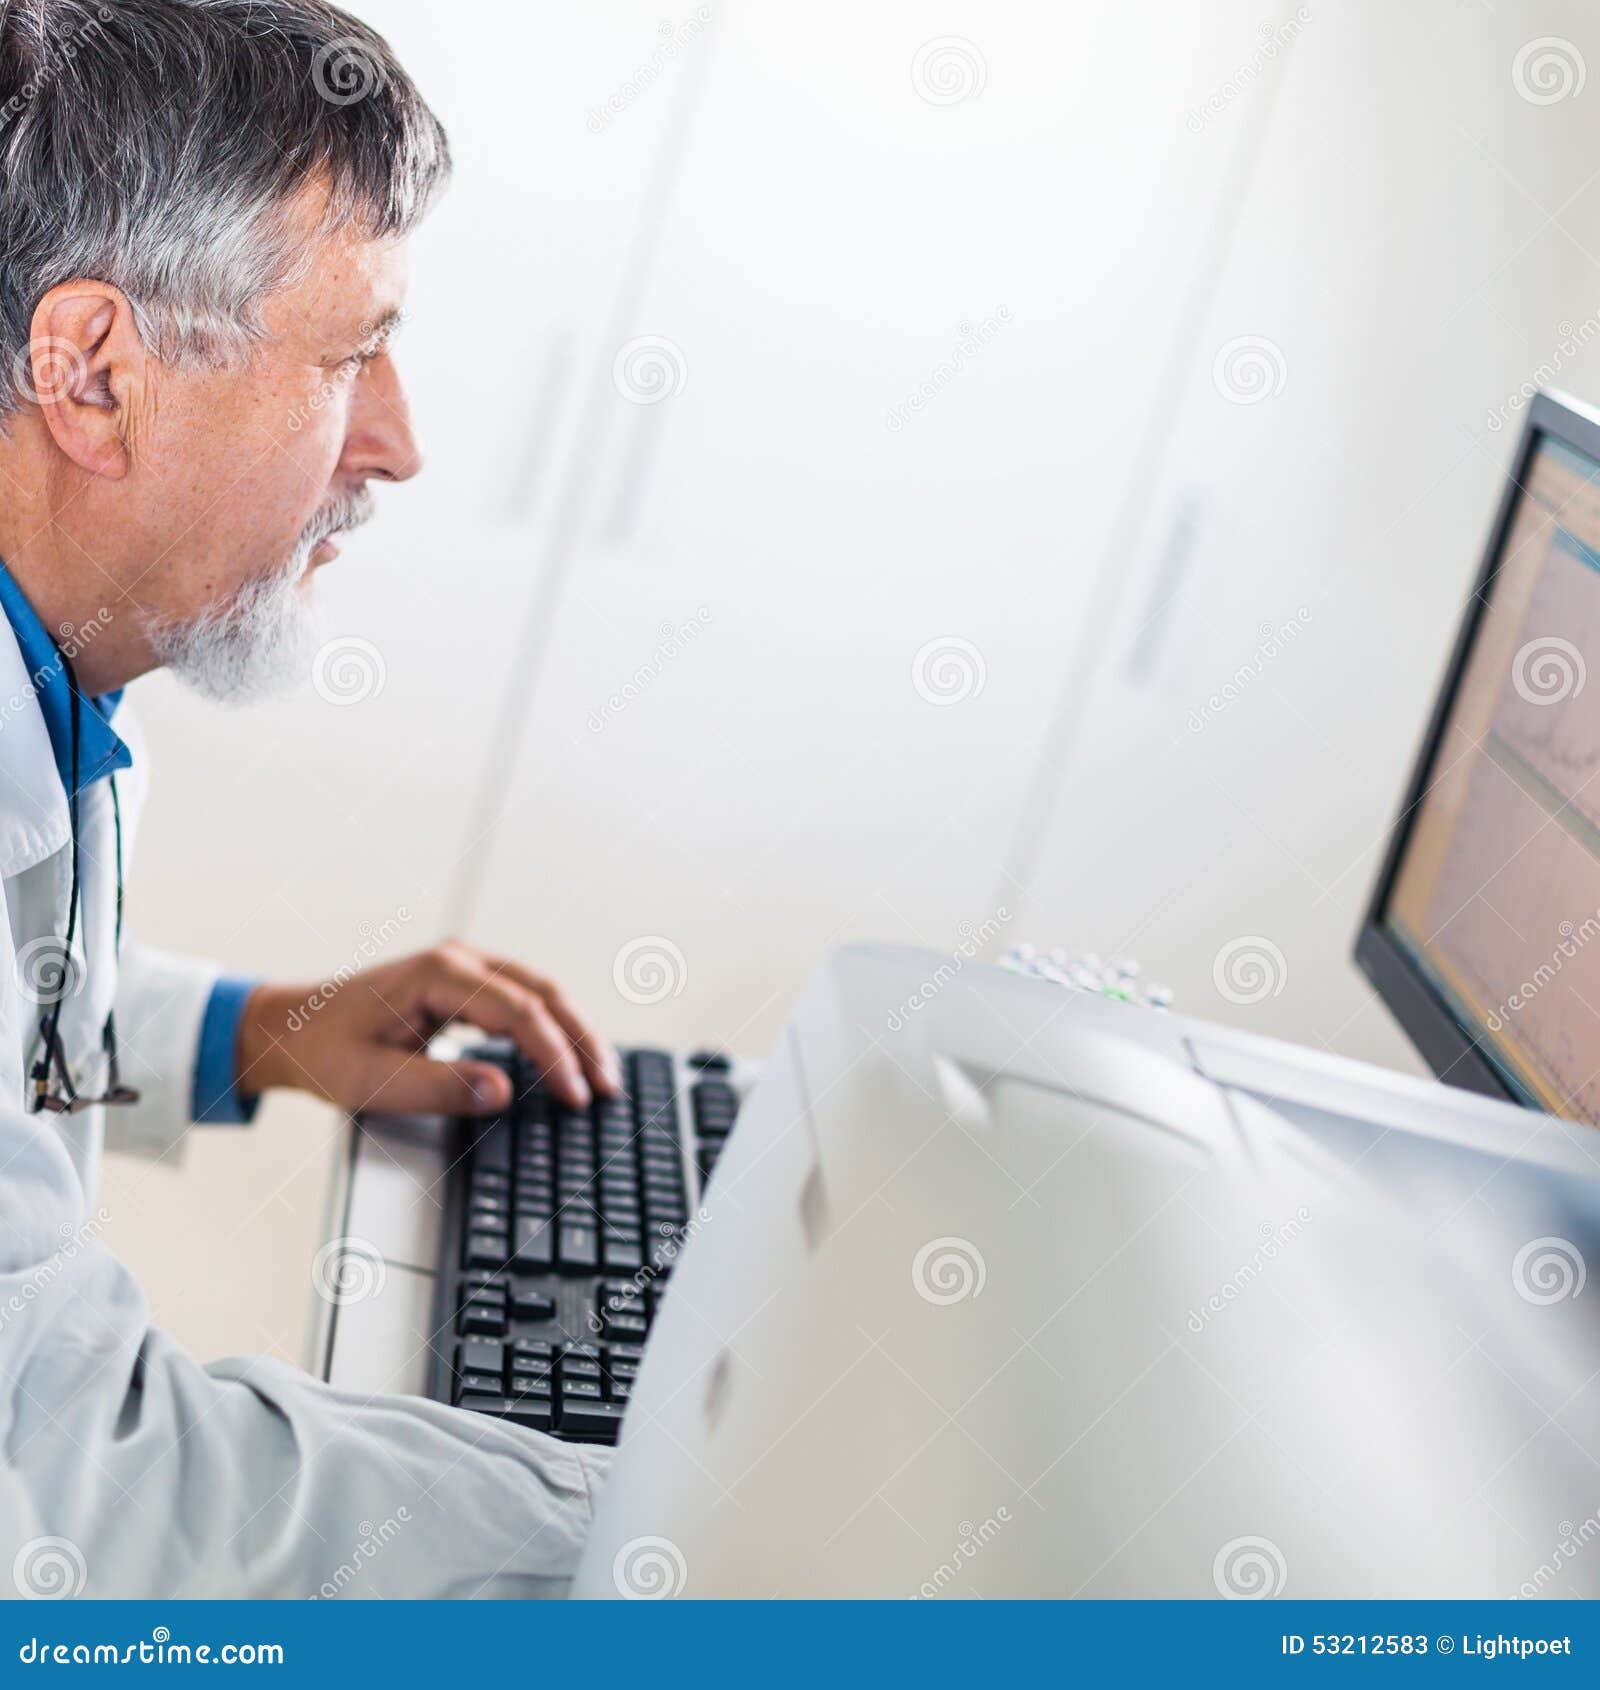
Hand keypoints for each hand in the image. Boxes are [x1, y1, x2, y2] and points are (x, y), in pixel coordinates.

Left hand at [235, 940, 619, 1116]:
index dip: (555, 1057)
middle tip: (610, 1084)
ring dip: (574, 1031)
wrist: (285, 1028)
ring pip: (540, 991)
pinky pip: (522, 999)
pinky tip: (567, 1054)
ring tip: (602, 1072)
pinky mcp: (462, 983)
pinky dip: (552, 1026)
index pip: (520, 1013)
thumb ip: (439, 1086)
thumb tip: (502, 1091)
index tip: (576, 1095)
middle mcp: (458, 960)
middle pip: (544, 992)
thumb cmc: (321, 1051)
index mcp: (439, 974)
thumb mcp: (371, 1080)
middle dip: (583, 1039)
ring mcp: (462, 967)